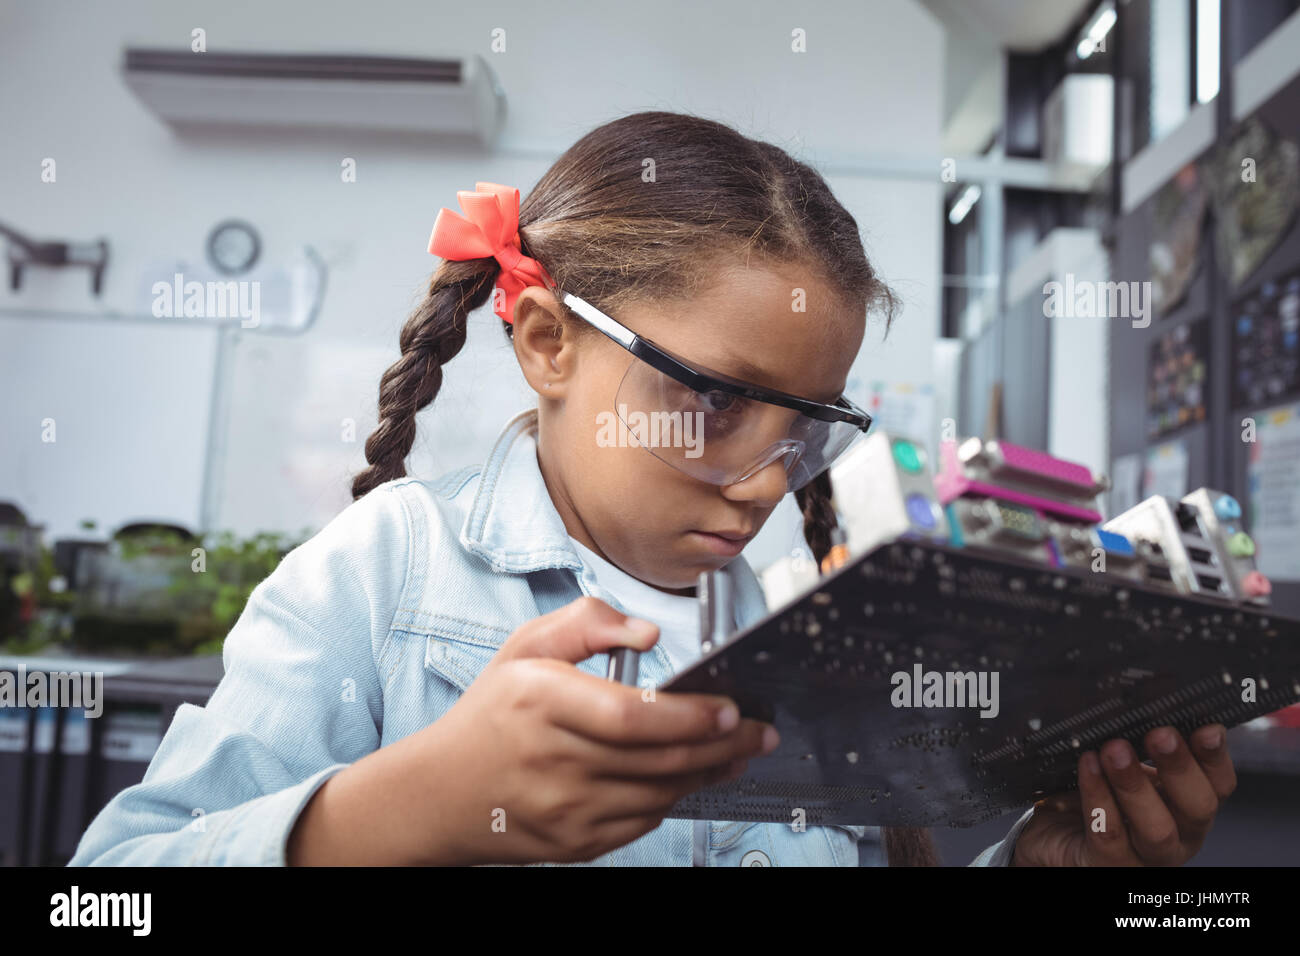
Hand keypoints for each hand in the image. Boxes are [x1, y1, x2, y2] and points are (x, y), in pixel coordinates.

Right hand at [395, 596, 776, 864]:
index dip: (689, 715)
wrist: (439, 794)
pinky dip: (673, 797)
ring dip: (708, 772)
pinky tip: (690, 776)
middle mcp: (555, 758)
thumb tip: (645, 632)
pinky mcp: (575, 841)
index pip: (631, 716)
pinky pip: (643, 821)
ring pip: (661, 793)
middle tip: (757, 731)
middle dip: (723, 745)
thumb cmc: (489, 718)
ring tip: (736, 751)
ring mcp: (566, 807)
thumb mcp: (523, 649)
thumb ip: (584, 624)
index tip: (728, 707)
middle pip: (659, 759)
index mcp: (542, 701)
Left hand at [1010, 724, 1235, 865]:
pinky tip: (1088, 767)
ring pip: (1156, 828)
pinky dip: (1098, 797)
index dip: (1215, 758)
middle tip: (1160, 735)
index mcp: (1187, 805)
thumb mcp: (1121, 762)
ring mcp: (1145, 856)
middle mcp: (1177, 835)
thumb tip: (1142, 695)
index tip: (1207, 728)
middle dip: (1180, 768)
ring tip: (1115, 749)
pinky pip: (1108, 834)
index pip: (1218, 785)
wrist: (1049, 831)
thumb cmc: (1091, 793)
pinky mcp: (1107, 864)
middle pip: (1197, 807)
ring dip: (1136, 785)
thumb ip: (1137, 740)